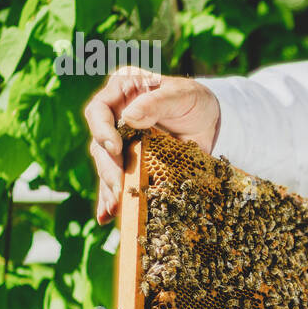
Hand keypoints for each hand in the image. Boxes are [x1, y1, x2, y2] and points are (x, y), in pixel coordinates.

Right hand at [83, 66, 220, 223]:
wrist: (209, 121)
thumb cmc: (193, 99)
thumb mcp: (181, 95)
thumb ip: (157, 102)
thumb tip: (129, 117)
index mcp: (119, 93)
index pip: (98, 111)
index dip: (102, 131)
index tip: (114, 148)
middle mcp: (113, 118)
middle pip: (101, 145)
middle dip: (109, 169)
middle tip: (119, 188)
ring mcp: (120, 142)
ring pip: (107, 167)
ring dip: (109, 189)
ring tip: (116, 208)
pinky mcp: (131, 163)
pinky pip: (118, 180)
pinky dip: (112, 198)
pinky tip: (108, 216)